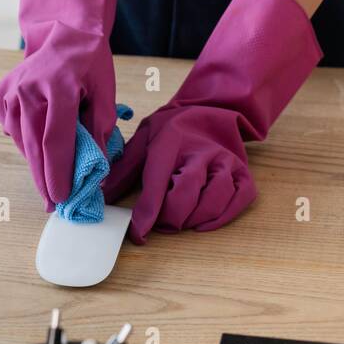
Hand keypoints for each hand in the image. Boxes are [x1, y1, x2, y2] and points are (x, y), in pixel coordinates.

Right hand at [0, 0, 119, 206]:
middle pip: (35, 147)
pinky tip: (38, 144)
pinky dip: (24, 141)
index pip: (56, 141)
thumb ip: (100, 128)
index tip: (61, 198)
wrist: (64, 32)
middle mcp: (29, 90)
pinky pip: (11, 128)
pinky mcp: (0, 94)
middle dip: (44, 179)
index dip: (58, 173)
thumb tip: (96, 168)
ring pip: (21, 140)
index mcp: (58, 88)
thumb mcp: (105, 91)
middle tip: (52, 204)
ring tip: (49, 178)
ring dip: (35, 162)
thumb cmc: (89, 62)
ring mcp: (11, 92)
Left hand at [101, 104, 256, 243]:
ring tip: (181, 221)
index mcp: (170, 143)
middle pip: (186, 194)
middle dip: (169, 219)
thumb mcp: (143, 140)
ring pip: (214, 200)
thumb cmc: (172, 129)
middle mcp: (200, 152)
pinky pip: (239, 200)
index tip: (139, 235)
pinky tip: (203, 223)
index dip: (147, 214)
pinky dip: (221, 218)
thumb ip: (123, 169)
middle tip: (159, 224)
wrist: (211, 108)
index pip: (156, 184)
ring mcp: (225, 162)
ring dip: (194, 220)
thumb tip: (100, 196)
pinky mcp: (242, 172)